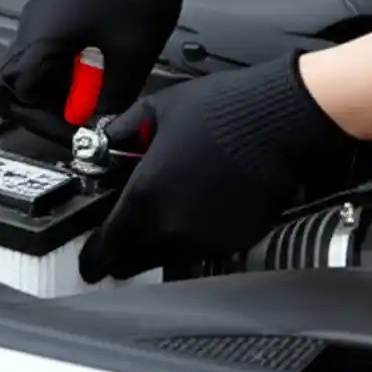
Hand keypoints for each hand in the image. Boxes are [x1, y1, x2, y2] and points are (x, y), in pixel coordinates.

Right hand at [0, 0, 210, 142]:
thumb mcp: (133, 53)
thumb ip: (115, 95)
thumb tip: (106, 120)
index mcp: (41, 39)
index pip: (17, 96)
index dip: (45, 123)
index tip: (77, 133)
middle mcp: (32, 25)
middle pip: (12, 81)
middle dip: (41, 108)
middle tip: (75, 118)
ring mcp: (43, 12)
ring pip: (33, 64)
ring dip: (58, 87)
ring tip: (96, 93)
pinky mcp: (59, 3)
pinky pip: (49, 45)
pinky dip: (67, 66)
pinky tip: (100, 66)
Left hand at [79, 53, 353, 281]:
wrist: (281, 120)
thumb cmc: (222, 109)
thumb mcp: (156, 110)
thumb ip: (122, 131)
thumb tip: (107, 140)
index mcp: (145, 197)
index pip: (107, 246)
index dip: (94, 257)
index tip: (89, 262)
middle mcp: (173, 227)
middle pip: (134, 261)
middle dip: (123, 254)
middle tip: (119, 242)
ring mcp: (206, 239)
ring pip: (168, 258)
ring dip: (158, 246)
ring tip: (164, 215)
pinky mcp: (236, 240)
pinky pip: (203, 249)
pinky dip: (194, 238)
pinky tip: (199, 209)